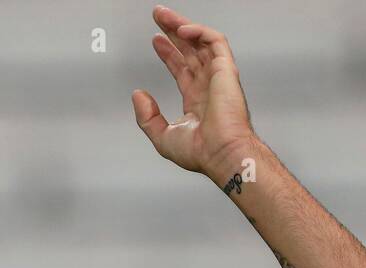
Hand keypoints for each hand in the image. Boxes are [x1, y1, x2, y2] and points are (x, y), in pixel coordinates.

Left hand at [131, 5, 256, 179]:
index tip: (157, 41)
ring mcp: (219, 77)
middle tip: (158, 17)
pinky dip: (200, 31)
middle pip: (191, 51)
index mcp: (198, 102)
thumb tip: (139, 96)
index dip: (169, 54)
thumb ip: (147, 117)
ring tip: (164, 16)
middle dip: (173, 32)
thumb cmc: (203, 153)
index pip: (183, 70)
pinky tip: (182, 29)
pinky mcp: (227, 70)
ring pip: (201, 41)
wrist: (223, 154)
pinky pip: (216, 41)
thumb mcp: (163, 138)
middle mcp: (209, 87)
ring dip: (182, 25)